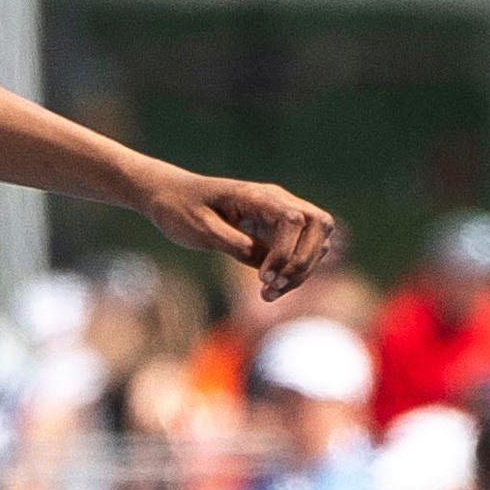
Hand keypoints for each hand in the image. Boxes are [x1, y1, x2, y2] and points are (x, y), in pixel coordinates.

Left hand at [142, 171, 336, 303]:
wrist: (171, 196)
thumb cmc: (181, 208)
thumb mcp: (199, 228)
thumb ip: (231, 242)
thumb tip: (260, 260)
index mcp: (257, 196)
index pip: (293, 219)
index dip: (285, 251)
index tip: (262, 276)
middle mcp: (277, 202)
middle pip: (319, 225)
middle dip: (303, 261)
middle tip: (272, 287)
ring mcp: (281, 215)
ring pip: (316, 240)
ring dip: (301, 270)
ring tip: (269, 294)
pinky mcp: (277, 231)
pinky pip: (300, 251)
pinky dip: (292, 272)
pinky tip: (270, 289)